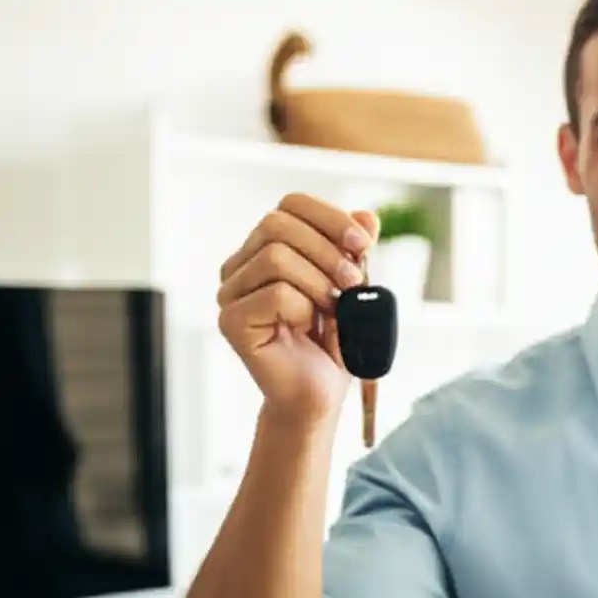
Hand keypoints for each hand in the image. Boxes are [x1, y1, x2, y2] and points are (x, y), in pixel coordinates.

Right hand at [217, 193, 378, 424]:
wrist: (319, 392)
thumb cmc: (332, 341)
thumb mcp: (352, 287)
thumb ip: (355, 250)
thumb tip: (367, 216)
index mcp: (265, 247)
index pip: (290, 205)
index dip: (330, 216)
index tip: (364, 244)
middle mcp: (240, 265)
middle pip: (278, 224)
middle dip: (328, 250)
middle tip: (352, 283)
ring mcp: (230, 293)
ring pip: (276, 257)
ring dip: (318, 283)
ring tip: (331, 309)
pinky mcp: (231, 321)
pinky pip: (276, 294)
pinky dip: (304, 309)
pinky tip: (306, 327)